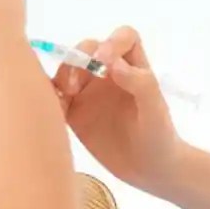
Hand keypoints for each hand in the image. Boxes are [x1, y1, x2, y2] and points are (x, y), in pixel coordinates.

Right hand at [55, 26, 187, 195]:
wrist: (149, 171)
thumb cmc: (159, 137)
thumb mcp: (156, 111)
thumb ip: (141, 84)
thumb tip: (114, 65)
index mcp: (132, 66)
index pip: (122, 37)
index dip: (111, 42)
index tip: (103, 62)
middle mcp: (108, 73)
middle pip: (87, 50)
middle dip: (78, 60)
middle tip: (74, 86)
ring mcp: (88, 91)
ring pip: (67, 70)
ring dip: (61, 76)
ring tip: (65, 98)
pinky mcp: (74, 112)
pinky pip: (56, 96)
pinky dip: (50, 98)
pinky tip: (53, 110)